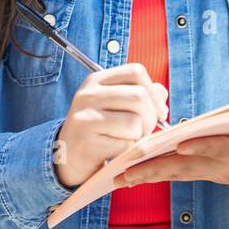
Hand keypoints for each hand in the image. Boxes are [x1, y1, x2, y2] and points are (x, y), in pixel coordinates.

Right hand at [55, 63, 169, 188]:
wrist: (66, 156)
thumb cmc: (97, 128)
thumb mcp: (113, 105)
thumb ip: (139, 94)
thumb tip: (161, 93)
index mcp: (95, 81)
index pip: (136, 72)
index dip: (152, 91)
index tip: (153, 109)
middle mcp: (87, 95)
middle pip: (139, 96)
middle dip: (150, 116)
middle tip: (144, 129)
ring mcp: (85, 119)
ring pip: (135, 122)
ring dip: (139, 136)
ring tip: (127, 139)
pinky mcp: (88, 144)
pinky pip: (126, 145)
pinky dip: (128, 151)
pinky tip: (116, 150)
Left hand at [114, 111, 228, 203]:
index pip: (224, 150)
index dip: (204, 148)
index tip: (181, 145)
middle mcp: (226, 168)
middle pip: (187, 167)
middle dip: (157, 168)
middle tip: (127, 172)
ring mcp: (215, 173)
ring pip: (176, 172)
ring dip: (147, 174)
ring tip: (119, 176)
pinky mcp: (207, 173)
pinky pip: (177, 172)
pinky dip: (154, 172)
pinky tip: (131, 174)